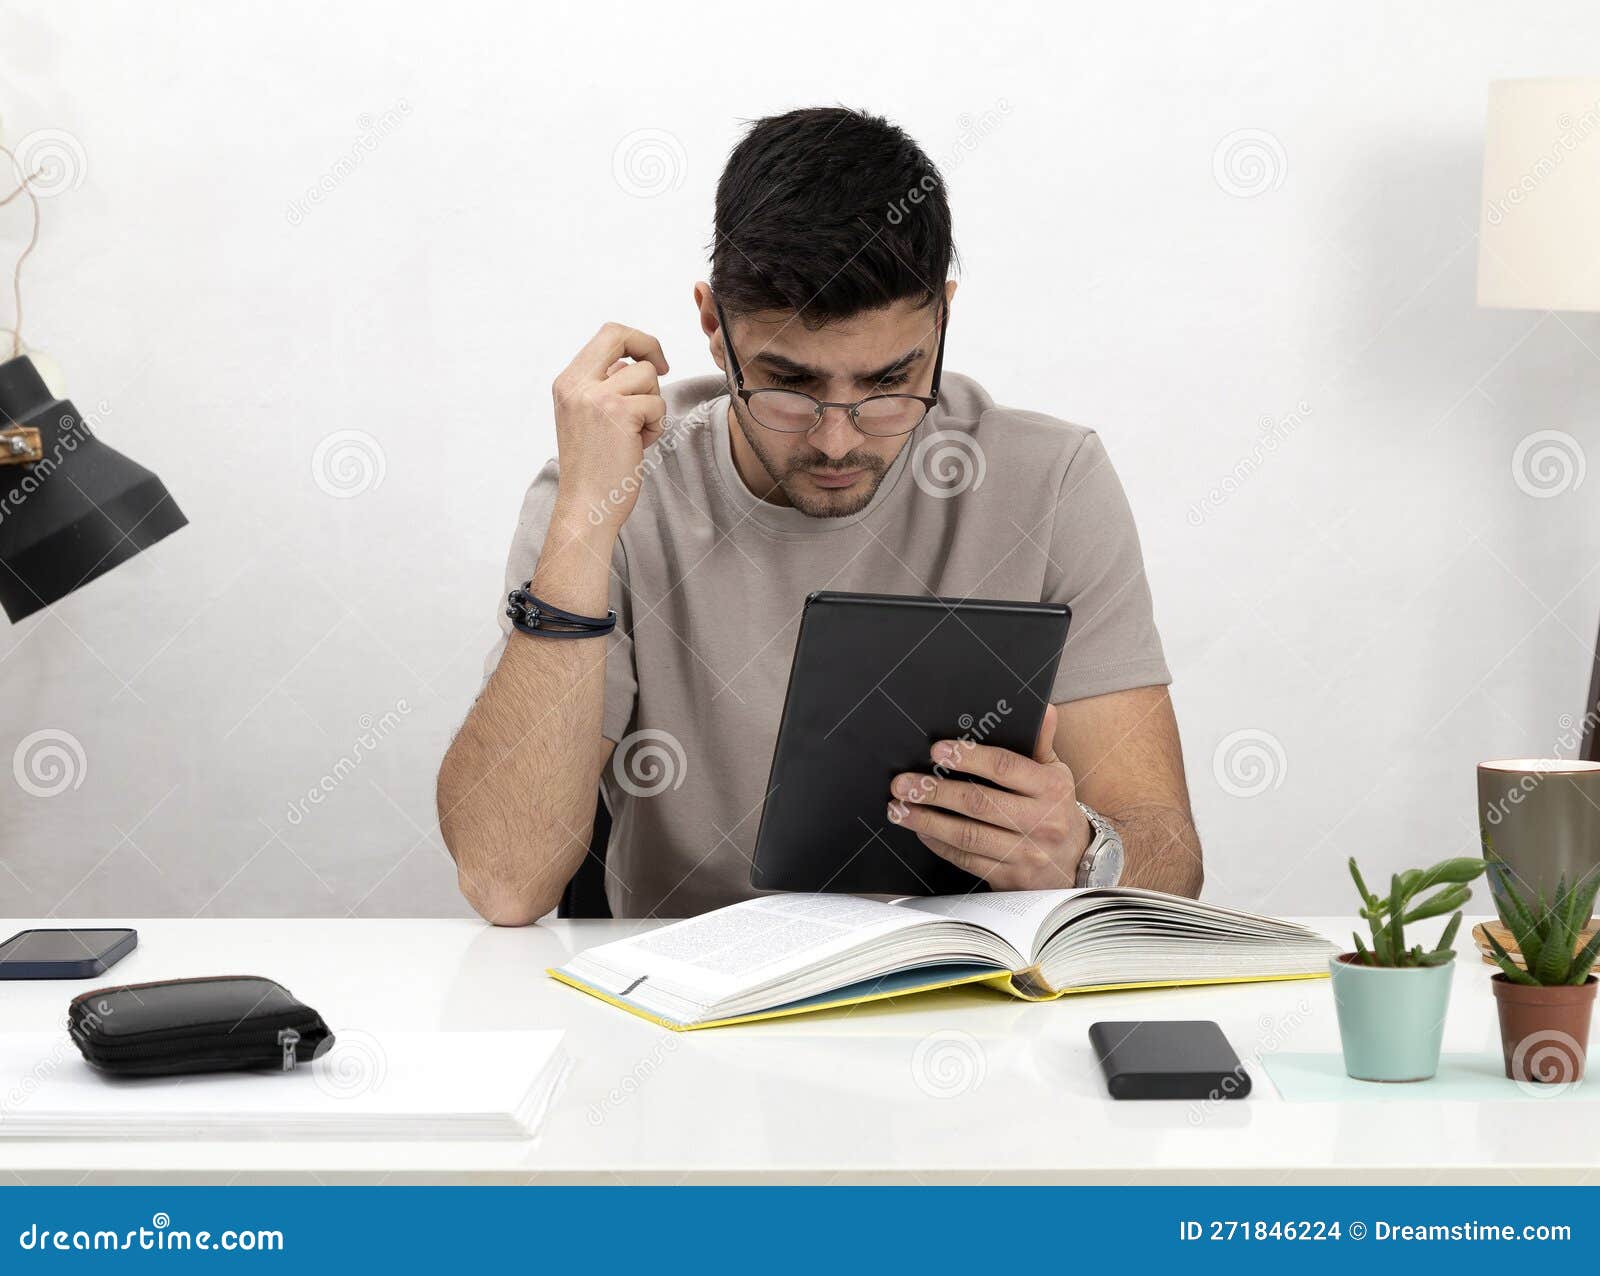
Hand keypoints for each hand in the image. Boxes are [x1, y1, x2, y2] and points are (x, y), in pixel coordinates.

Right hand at [550, 322, 669, 531]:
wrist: (586, 506)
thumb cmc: (593, 469)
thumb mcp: (587, 418)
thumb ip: (603, 387)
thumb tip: (631, 364)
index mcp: (567, 383)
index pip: (605, 336)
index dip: (635, 341)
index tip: (651, 362)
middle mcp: (576, 385)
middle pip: (619, 335)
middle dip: (650, 347)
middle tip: (664, 369)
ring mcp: (595, 397)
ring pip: (647, 375)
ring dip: (653, 404)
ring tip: (638, 433)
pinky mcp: (618, 413)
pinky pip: (656, 403)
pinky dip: (656, 425)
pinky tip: (640, 446)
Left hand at [886, 704, 1093, 889]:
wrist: (1076, 863)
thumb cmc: (1056, 809)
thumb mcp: (1056, 775)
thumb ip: (1042, 743)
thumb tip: (1044, 710)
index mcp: (1051, 790)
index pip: (1005, 768)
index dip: (969, 758)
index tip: (937, 750)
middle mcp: (1040, 822)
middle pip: (979, 804)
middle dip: (935, 792)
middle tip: (904, 783)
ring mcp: (1024, 854)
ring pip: (968, 836)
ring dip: (927, 821)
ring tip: (899, 807)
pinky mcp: (1008, 878)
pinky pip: (966, 860)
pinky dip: (938, 844)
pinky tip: (920, 830)